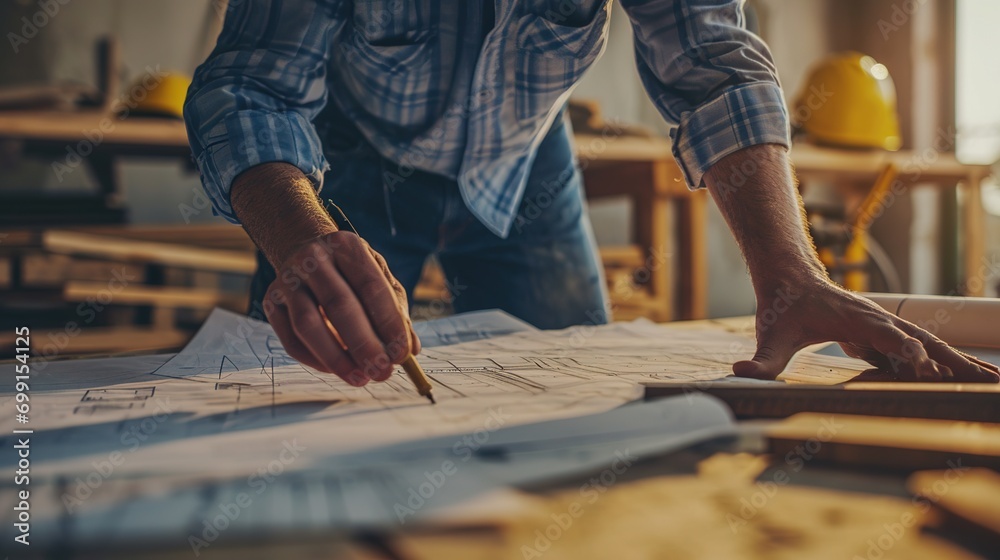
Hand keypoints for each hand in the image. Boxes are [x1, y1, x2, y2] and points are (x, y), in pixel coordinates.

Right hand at [262, 231, 419, 385]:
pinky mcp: (271, 302)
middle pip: (338, 304)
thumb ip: (396, 311)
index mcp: (346, 246)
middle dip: (363, 344)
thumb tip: (411, 350)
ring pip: (308, 325)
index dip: (388, 322)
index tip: (402, 353)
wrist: (305, 252)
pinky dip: (315, 360)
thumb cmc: (350, 272)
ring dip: (336, 357)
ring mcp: (287, 280)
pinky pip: (291, 339)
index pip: (371, 286)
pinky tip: (337, 370)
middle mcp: (313, 259)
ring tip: (361, 378)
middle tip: (382, 371)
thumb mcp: (377, 277)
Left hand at [736, 277, 999, 382]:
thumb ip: (761, 359)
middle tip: (983, 381)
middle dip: (953, 360)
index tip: (920, 363)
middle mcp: (878, 321)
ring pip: (933, 345)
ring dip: (962, 363)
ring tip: (993, 384)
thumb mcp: (770, 335)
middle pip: (923, 340)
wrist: (791, 279)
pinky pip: (924, 352)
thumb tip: (740, 371)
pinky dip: (949, 364)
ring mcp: (887, 328)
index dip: (902, 348)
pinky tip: (969, 382)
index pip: (885, 334)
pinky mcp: (887, 336)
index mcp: (854, 320)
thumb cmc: (783, 308)